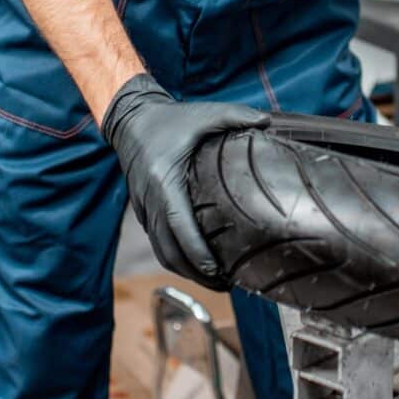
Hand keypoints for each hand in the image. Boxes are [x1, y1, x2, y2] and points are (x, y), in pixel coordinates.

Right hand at [101, 73, 268, 286]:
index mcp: (165, 182)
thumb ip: (234, 115)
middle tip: (225, 285)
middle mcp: (151, 201)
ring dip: (186, 271)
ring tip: (214, 281)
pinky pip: (159, 243)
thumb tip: (267, 121)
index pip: (180, 228)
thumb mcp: (203, 114)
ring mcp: (145, 209)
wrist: (131, 119)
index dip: (198, 254)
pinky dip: (176, 258)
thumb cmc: (169, 119)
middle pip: (170, 252)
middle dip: (196, 274)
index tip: (218, 271)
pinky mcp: (144, 211)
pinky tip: (196, 262)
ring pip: (162, 253)